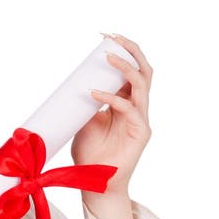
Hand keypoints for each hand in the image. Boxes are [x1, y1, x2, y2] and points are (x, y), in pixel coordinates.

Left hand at [71, 33, 152, 198]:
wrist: (95, 182)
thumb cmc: (89, 154)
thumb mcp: (83, 121)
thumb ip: (85, 104)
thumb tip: (74, 84)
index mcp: (125, 103)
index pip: (130, 71)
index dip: (121, 52)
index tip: (104, 37)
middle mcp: (137, 108)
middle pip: (144, 70)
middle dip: (131, 50)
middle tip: (113, 37)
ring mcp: (141, 119)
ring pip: (142, 84)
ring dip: (125, 68)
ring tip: (108, 58)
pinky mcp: (141, 132)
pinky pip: (129, 109)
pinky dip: (112, 98)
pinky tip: (94, 94)